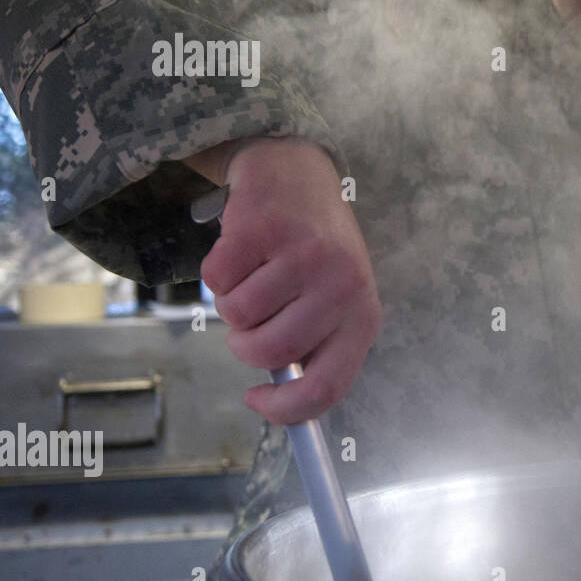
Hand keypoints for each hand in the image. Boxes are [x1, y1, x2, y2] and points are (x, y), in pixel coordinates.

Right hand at [196, 138, 381, 424]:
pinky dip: (218, 272)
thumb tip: (278, 398)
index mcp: (363, 314)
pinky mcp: (264, 228)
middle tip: (251, 317)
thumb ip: (312, 345)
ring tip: (255, 273)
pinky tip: (243, 248)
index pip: (328, 385)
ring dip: (232, 302)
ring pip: (237, 315)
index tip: (256, 399)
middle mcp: (342, 286)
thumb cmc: (313, 250)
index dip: (286, 407)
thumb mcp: (331, 300)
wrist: (298, 173)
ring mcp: (304, 255)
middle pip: (269, 352)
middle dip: (244, 343)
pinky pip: (217, 280)